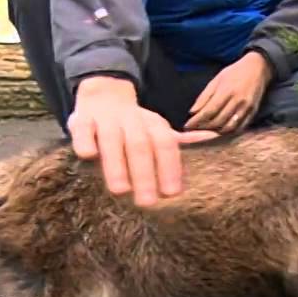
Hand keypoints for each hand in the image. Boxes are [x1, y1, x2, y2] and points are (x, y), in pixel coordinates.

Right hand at [68, 76, 218, 206]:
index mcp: (154, 124)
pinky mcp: (81, 120)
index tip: (172, 194)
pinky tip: (87, 156)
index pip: (165, 145)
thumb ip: (183, 139)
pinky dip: (84, 141)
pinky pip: (82, 129)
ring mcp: (106, 120)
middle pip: (140, 145)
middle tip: (147, 203)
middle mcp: (132, 120)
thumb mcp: (160, 129)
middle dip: (145, 174)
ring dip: (116, 164)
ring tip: (120, 190)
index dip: (170, 168)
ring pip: (112, 140)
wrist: (103, 94)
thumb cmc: (134, 123)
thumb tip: (216, 139)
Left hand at [185, 51, 272, 132]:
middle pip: (218, 121)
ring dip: (216, 132)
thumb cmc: (234, 72)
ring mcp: (246, 108)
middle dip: (204, 127)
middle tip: (196, 128)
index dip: (197, 120)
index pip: (209, 111)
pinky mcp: (253, 112)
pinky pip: (240, 127)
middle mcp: (237, 101)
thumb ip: (204, 96)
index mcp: (226, 90)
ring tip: (207, 130)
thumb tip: (193, 112)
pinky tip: (221, 130)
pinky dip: (229, 132)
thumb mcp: (216, 80)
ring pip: (229, 127)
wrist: (258, 68)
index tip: (188, 125)